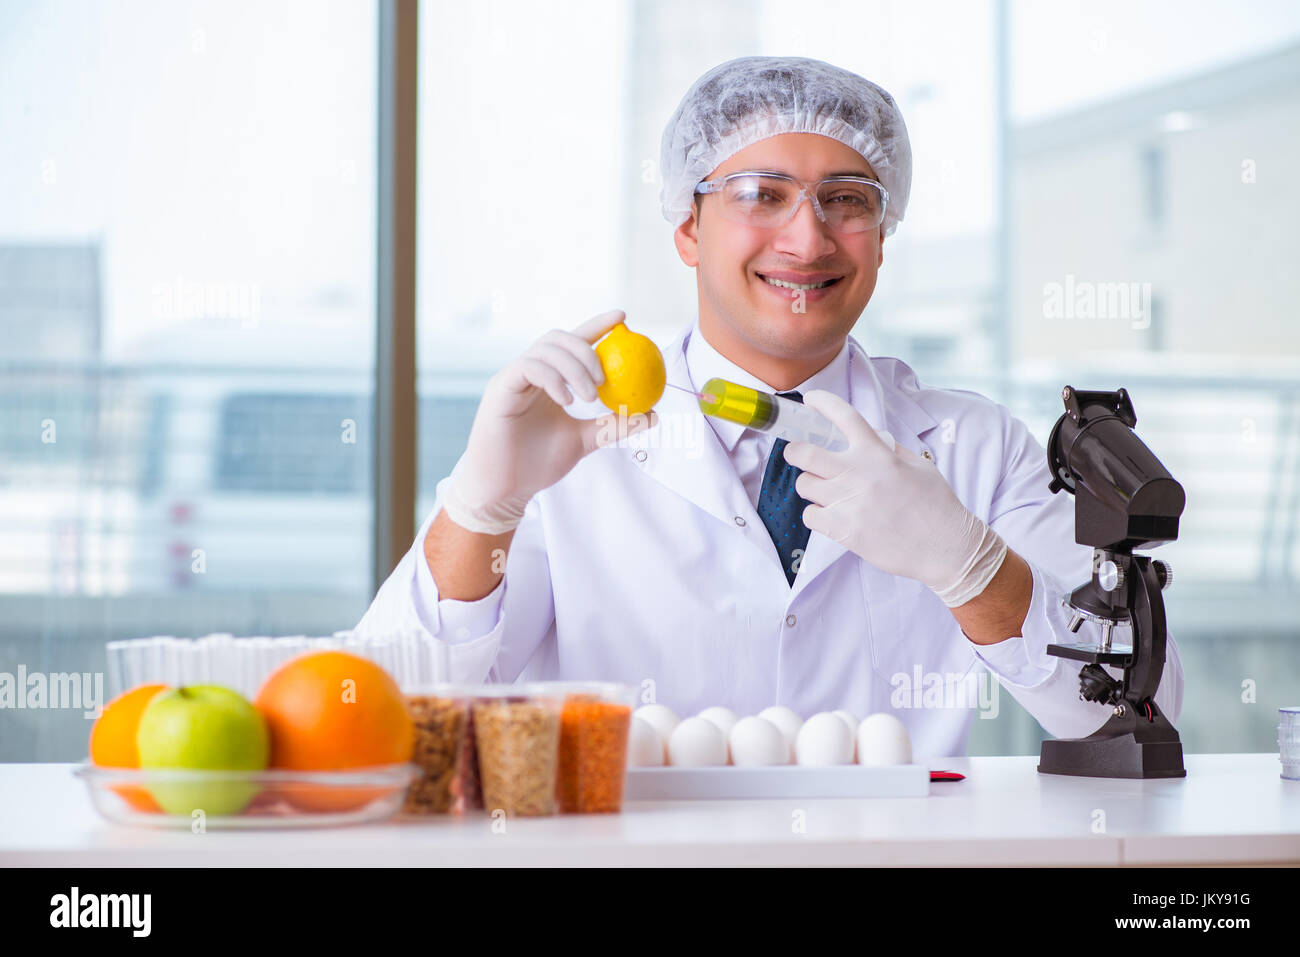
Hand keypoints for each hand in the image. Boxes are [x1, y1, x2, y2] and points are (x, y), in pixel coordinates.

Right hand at [442, 310, 656, 533]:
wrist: (505, 489)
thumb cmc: (538, 464)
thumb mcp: (585, 441)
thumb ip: (613, 425)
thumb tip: (652, 414)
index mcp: (548, 379)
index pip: (573, 342)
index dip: (597, 325)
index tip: (622, 318)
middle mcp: (529, 372)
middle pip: (559, 338)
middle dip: (586, 349)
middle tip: (603, 377)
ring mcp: (512, 378)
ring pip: (545, 349)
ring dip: (573, 367)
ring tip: (589, 397)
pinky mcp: (500, 388)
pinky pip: (528, 367)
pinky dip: (552, 378)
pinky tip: (567, 400)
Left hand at [783, 390, 1006, 606]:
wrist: (945, 548)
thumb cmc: (937, 505)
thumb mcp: (918, 465)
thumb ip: (889, 449)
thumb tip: (870, 437)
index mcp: (878, 453)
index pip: (844, 417)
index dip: (823, 403)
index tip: (811, 400)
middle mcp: (858, 474)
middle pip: (804, 453)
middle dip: (794, 450)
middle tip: (797, 452)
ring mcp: (848, 503)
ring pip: (805, 485)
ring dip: (811, 485)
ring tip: (826, 491)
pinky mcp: (843, 531)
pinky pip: (810, 515)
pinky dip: (816, 515)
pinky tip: (832, 515)